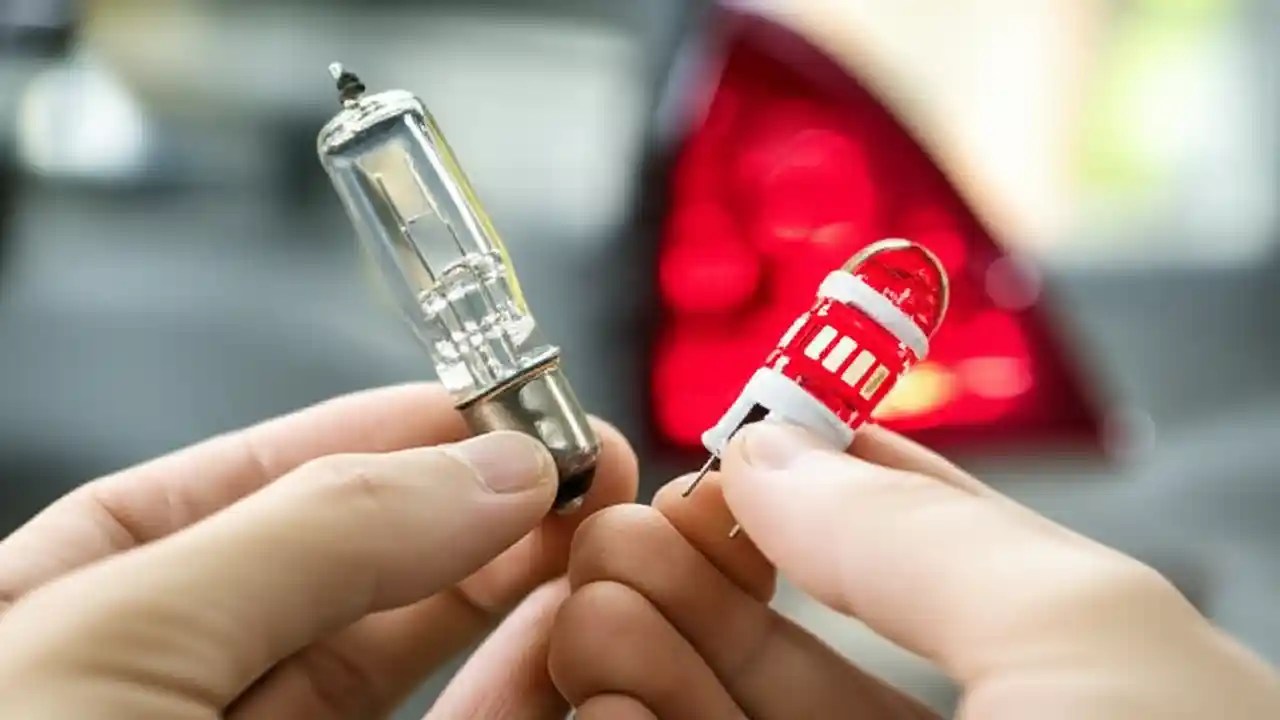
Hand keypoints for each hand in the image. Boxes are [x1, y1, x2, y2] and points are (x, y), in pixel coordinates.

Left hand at [0, 383, 636, 718]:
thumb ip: (308, 538)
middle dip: (466, 505)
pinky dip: (513, 694)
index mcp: (71, 605)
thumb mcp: (115, 649)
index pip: (246, 483)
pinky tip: (564, 646)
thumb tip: (485, 463)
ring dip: (508, 594)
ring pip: (401, 659)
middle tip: (581, 464)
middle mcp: (166, 683)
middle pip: (343, 563)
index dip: (380, 434)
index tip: (500, 408)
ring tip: (597, 539)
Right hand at [549, 422, 1279, 718]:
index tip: (728, 453)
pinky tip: (606, 705)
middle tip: (623, 529)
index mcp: (1063, 694)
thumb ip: (919, 535)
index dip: (813, 495)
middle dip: (699, 574)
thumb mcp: (1080, 641)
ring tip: (596, 601)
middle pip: (799, 657)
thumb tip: (774, 454)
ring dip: (647, 656)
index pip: (912, 565)